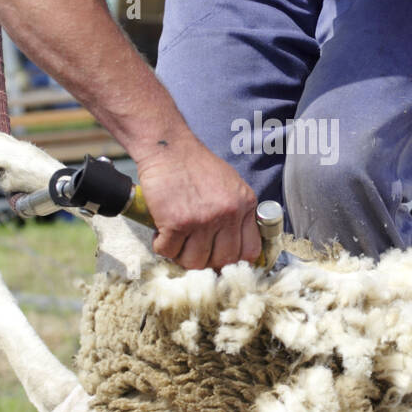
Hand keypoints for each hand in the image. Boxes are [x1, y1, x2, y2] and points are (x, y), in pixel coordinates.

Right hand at [135, 130, 260, 270]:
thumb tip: (236, 245)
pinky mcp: (176, 222)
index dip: (236, 263)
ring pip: (194, 262)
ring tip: (177, 242)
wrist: (169, 148)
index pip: (250, 251)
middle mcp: (227, 214)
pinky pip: (168, 251)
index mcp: (245, 205)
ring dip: (182, 256)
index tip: (222, 261)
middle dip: (206, 262)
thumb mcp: (231, 185)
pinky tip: (162, 233)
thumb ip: (238, 213)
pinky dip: (162, 247)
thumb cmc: (196, 165)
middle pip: (222, 261)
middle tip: (193, 251)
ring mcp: (202, 220)